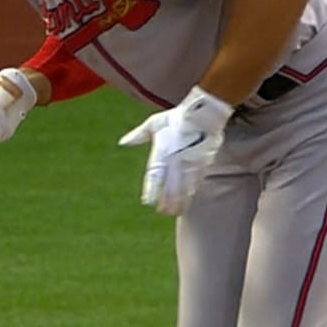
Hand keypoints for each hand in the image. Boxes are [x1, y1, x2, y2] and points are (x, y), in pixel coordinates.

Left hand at [117, 85, 232, 215]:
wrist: (203, 114)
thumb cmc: (177, 118)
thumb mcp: (154, 123)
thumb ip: (138, 135)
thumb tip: (123, 142)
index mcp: (163, 152)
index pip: (155, 176)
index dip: (152, 190)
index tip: (148, 201)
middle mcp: (176, 161)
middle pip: (170, 188)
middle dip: (166, 202)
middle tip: (162, 211)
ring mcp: (190, 164)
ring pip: (184, 189)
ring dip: (179, 201)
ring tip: (174, 211)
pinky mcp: (202, 165)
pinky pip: (196, 183)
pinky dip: (191, 193)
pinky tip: (188, 200)